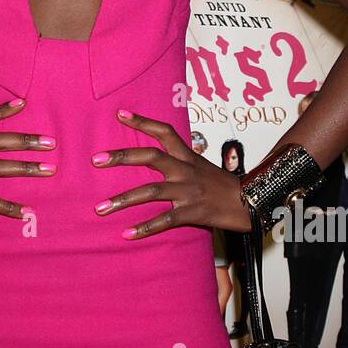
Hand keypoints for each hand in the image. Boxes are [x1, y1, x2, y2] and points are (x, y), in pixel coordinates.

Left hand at [92, 109, 251, 236]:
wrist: (250, 203)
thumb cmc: (223, 186)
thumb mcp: (201, 166)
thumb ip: (180, 161)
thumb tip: (156, 158)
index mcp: (187, 156)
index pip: (164, 132)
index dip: (142, 121)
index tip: (119, 113)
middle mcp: (185, 170)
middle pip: (150, 157)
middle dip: (121, 157)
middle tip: (96, 160)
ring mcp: (188, 191)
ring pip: (150, 191)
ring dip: (122, 200)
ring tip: (100, 208)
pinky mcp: (192, 212)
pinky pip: (164, 220)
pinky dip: (144, 228)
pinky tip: (126, 234)